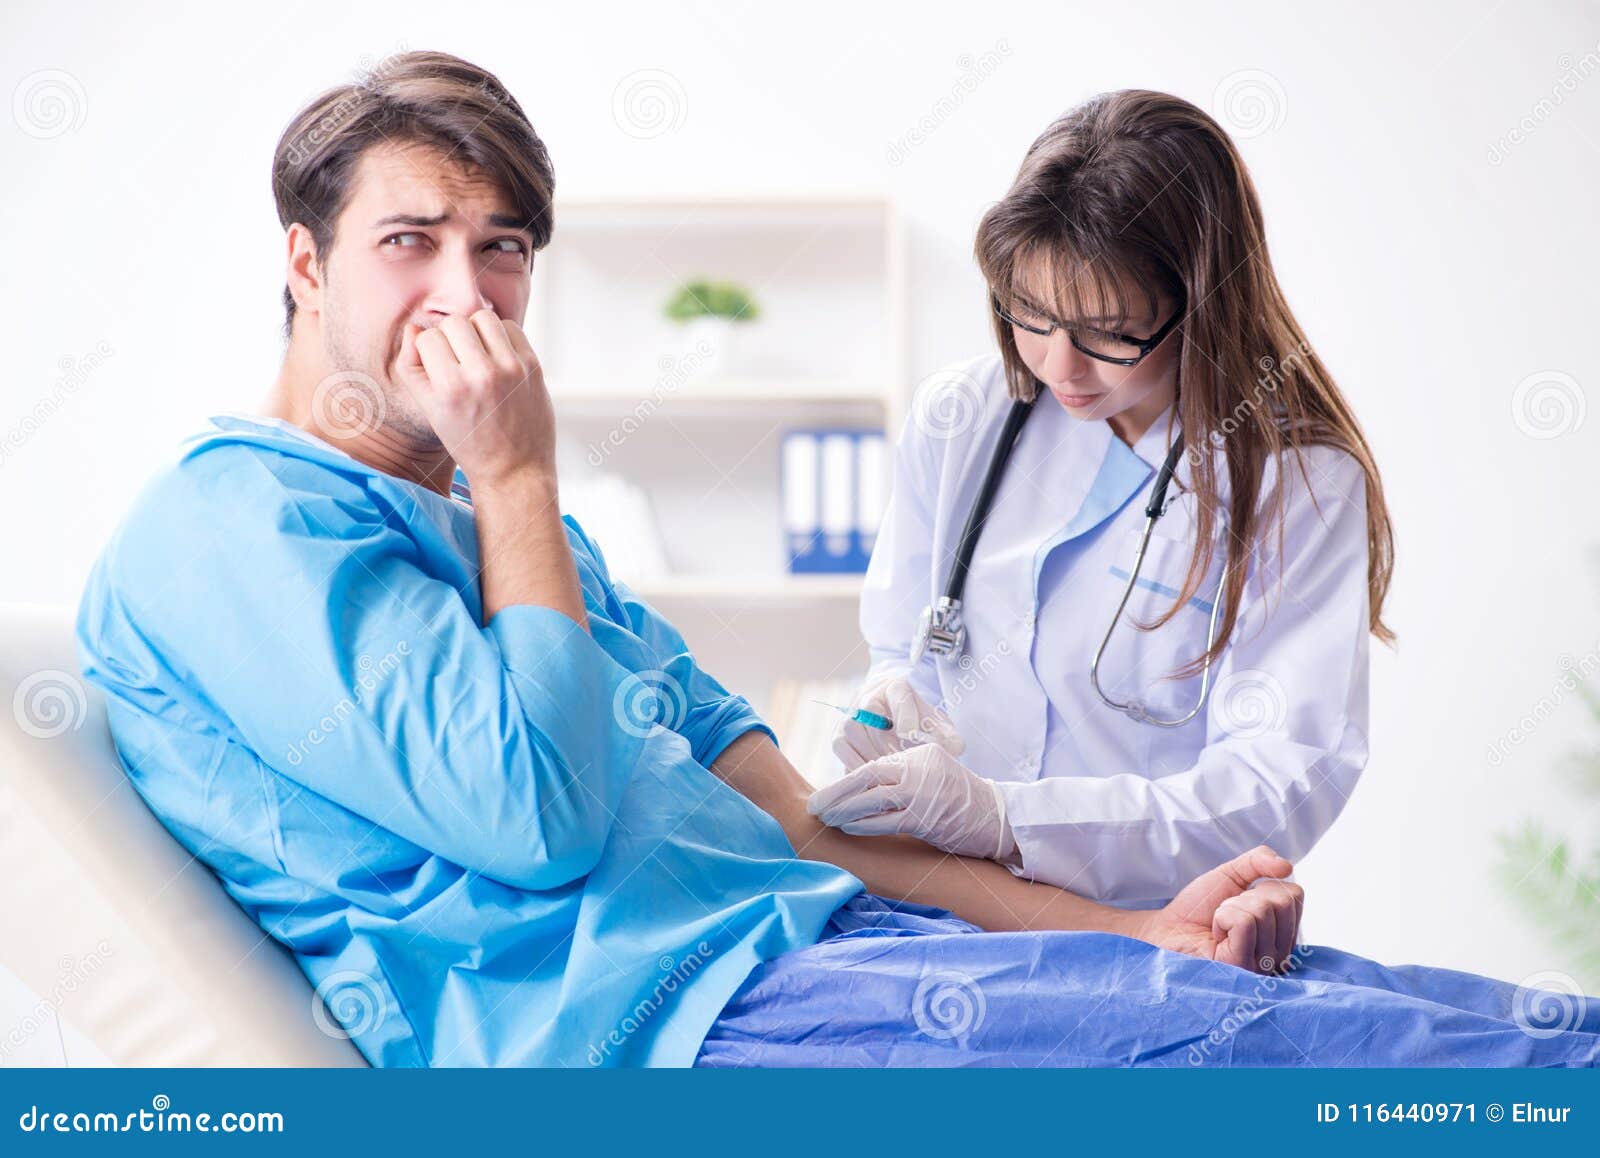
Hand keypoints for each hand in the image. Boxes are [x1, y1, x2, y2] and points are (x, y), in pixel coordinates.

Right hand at [395, 308, 553, 486]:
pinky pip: (511, 328)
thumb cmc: (468, 441)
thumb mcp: (431, 411)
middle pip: (455, 322)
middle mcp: (483, 375)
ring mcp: (512, 369)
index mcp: (451, 389)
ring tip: (476, 353)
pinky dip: (501, 337)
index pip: (429, 337)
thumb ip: (412, 368)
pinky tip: (497, 357)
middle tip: (456, 358)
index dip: (429, 349)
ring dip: (475, 330)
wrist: (514, 468)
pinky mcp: (533, 367)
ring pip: (483, 317)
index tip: (437, 367)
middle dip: (450, 336)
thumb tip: (414, 328)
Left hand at [807, 742, 1010, 860]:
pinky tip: (848, 828)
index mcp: (918, 755)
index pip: (873, 765)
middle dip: (836, 794)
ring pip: (872, 800)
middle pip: (866, 778)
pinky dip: (864, 825)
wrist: (997, 817)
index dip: (845, 781)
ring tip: (825, 819)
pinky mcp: (925, 817)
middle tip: (813, 806)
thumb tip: (860, 787)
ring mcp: (922, 793)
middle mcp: (918, 769)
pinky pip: (886, 821)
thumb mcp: (931, 774)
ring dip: (844, 811)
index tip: (825, 793)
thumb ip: (901, 775)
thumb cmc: (959, 799)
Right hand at [832, 672, 963, 770]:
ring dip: (868, 754)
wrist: (894, 721)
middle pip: (869, 713)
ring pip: (851, 729)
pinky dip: (854, 763)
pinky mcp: (839, 733)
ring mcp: (850, 712)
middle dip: (886, 742)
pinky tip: (871, 780)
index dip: (906, 716)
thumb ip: (948, 736)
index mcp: (896, 686)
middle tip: (901, 765)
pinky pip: (840, 747)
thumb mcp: (937, 725)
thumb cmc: (919, 723)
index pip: (899, 695)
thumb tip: (955, 748)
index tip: (913, 737)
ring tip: (887, 774)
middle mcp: (869, 694)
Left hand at [1134, 846, 1304, 974]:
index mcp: (1282, 931)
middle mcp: (1279, 951)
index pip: (1295, 895)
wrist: (1166, 930)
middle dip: (1246, 897)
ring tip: (1219, 926)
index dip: (1262, 888)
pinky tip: (1216, 935)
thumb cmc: (1198, 909)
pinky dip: (1223, 918)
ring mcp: (1264, 963)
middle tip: (1226, 914)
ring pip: (1262, 910)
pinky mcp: (1243, 966)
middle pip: (1282, 902)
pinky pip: (1244, 923)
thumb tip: (1287, 866)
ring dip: (1230, 909)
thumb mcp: (1230, 876)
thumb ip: (1258, 862)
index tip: (1240, 902)